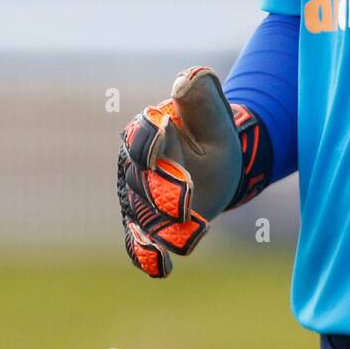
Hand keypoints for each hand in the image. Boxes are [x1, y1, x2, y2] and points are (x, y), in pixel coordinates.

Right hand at [117, 66, 269, 278]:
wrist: (214, 165)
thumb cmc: (212, 136)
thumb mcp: (215, 114)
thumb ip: (201, 97)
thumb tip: (184, 82)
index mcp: (147, 132)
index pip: (142, 136)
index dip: (151, 138)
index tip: (165, 132)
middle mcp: (134, 166)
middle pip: (140, 179)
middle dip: (160, 189)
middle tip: (185, 199)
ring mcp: (137, 198)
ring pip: (142, 211)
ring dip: (162, 221)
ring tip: (187, 226)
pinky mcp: (145, 225)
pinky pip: (139, 242)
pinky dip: (146, 255)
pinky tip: (160, 267)